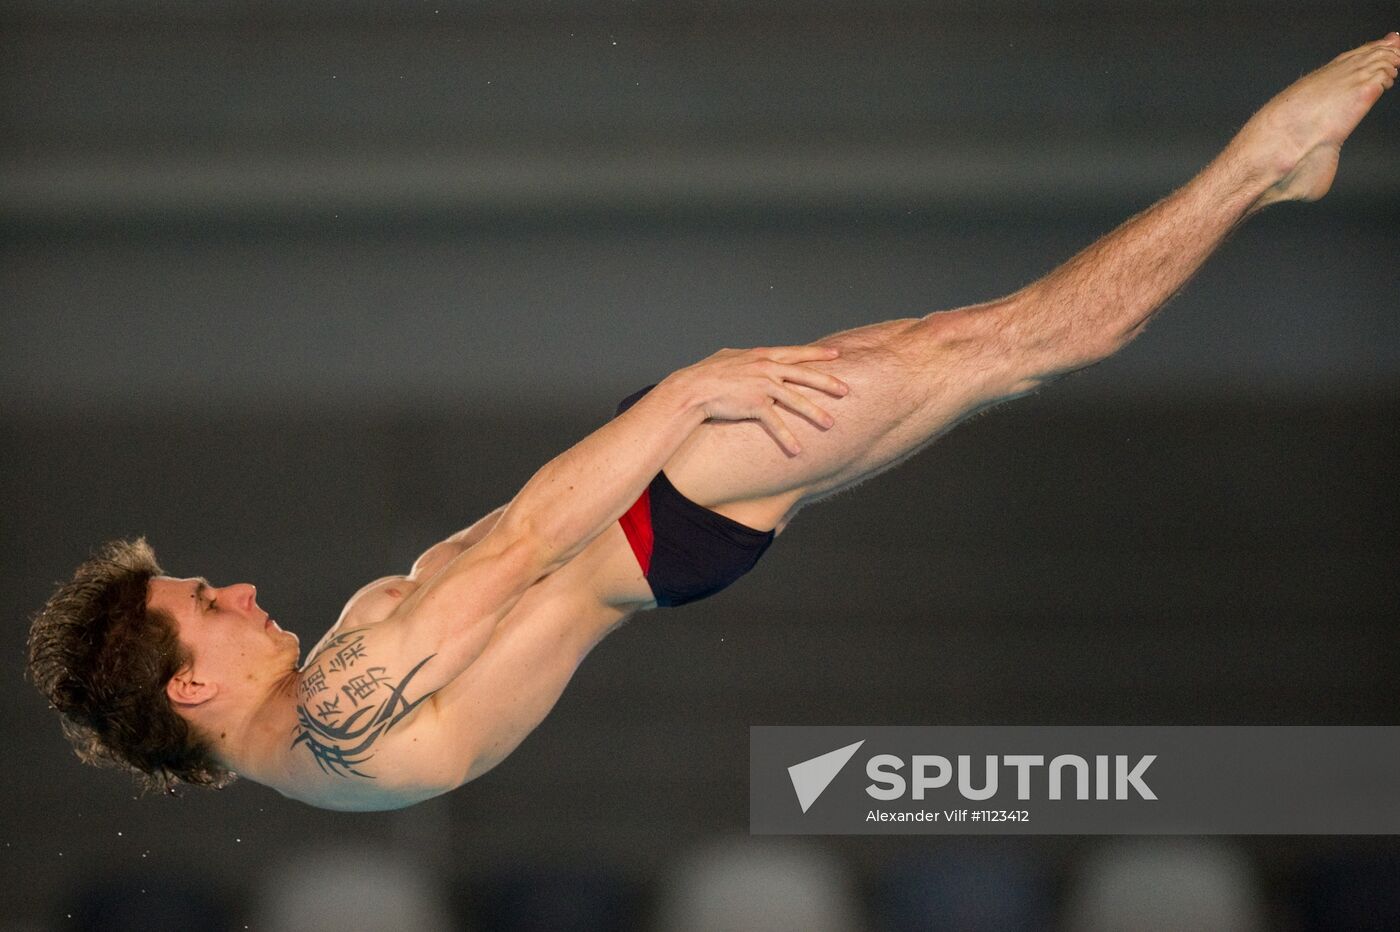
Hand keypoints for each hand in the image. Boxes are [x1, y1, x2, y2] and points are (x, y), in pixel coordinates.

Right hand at [670, 344, 848, 454]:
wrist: (693, 387)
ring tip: (830, 424)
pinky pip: (776, 423)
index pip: (796, 353)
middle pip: (804, 375)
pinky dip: (787, 437)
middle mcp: (767, 368)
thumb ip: (748, 357)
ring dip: (815, 413)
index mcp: (763, 355)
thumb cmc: (708, 373)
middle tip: (846, 390)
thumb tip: (753, 356)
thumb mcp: (730, 357)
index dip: (817, 354)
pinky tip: (797, 450)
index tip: (836, 354)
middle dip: (827, 382)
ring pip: (796, 400)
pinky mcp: (754, 405)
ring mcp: (762, 386)